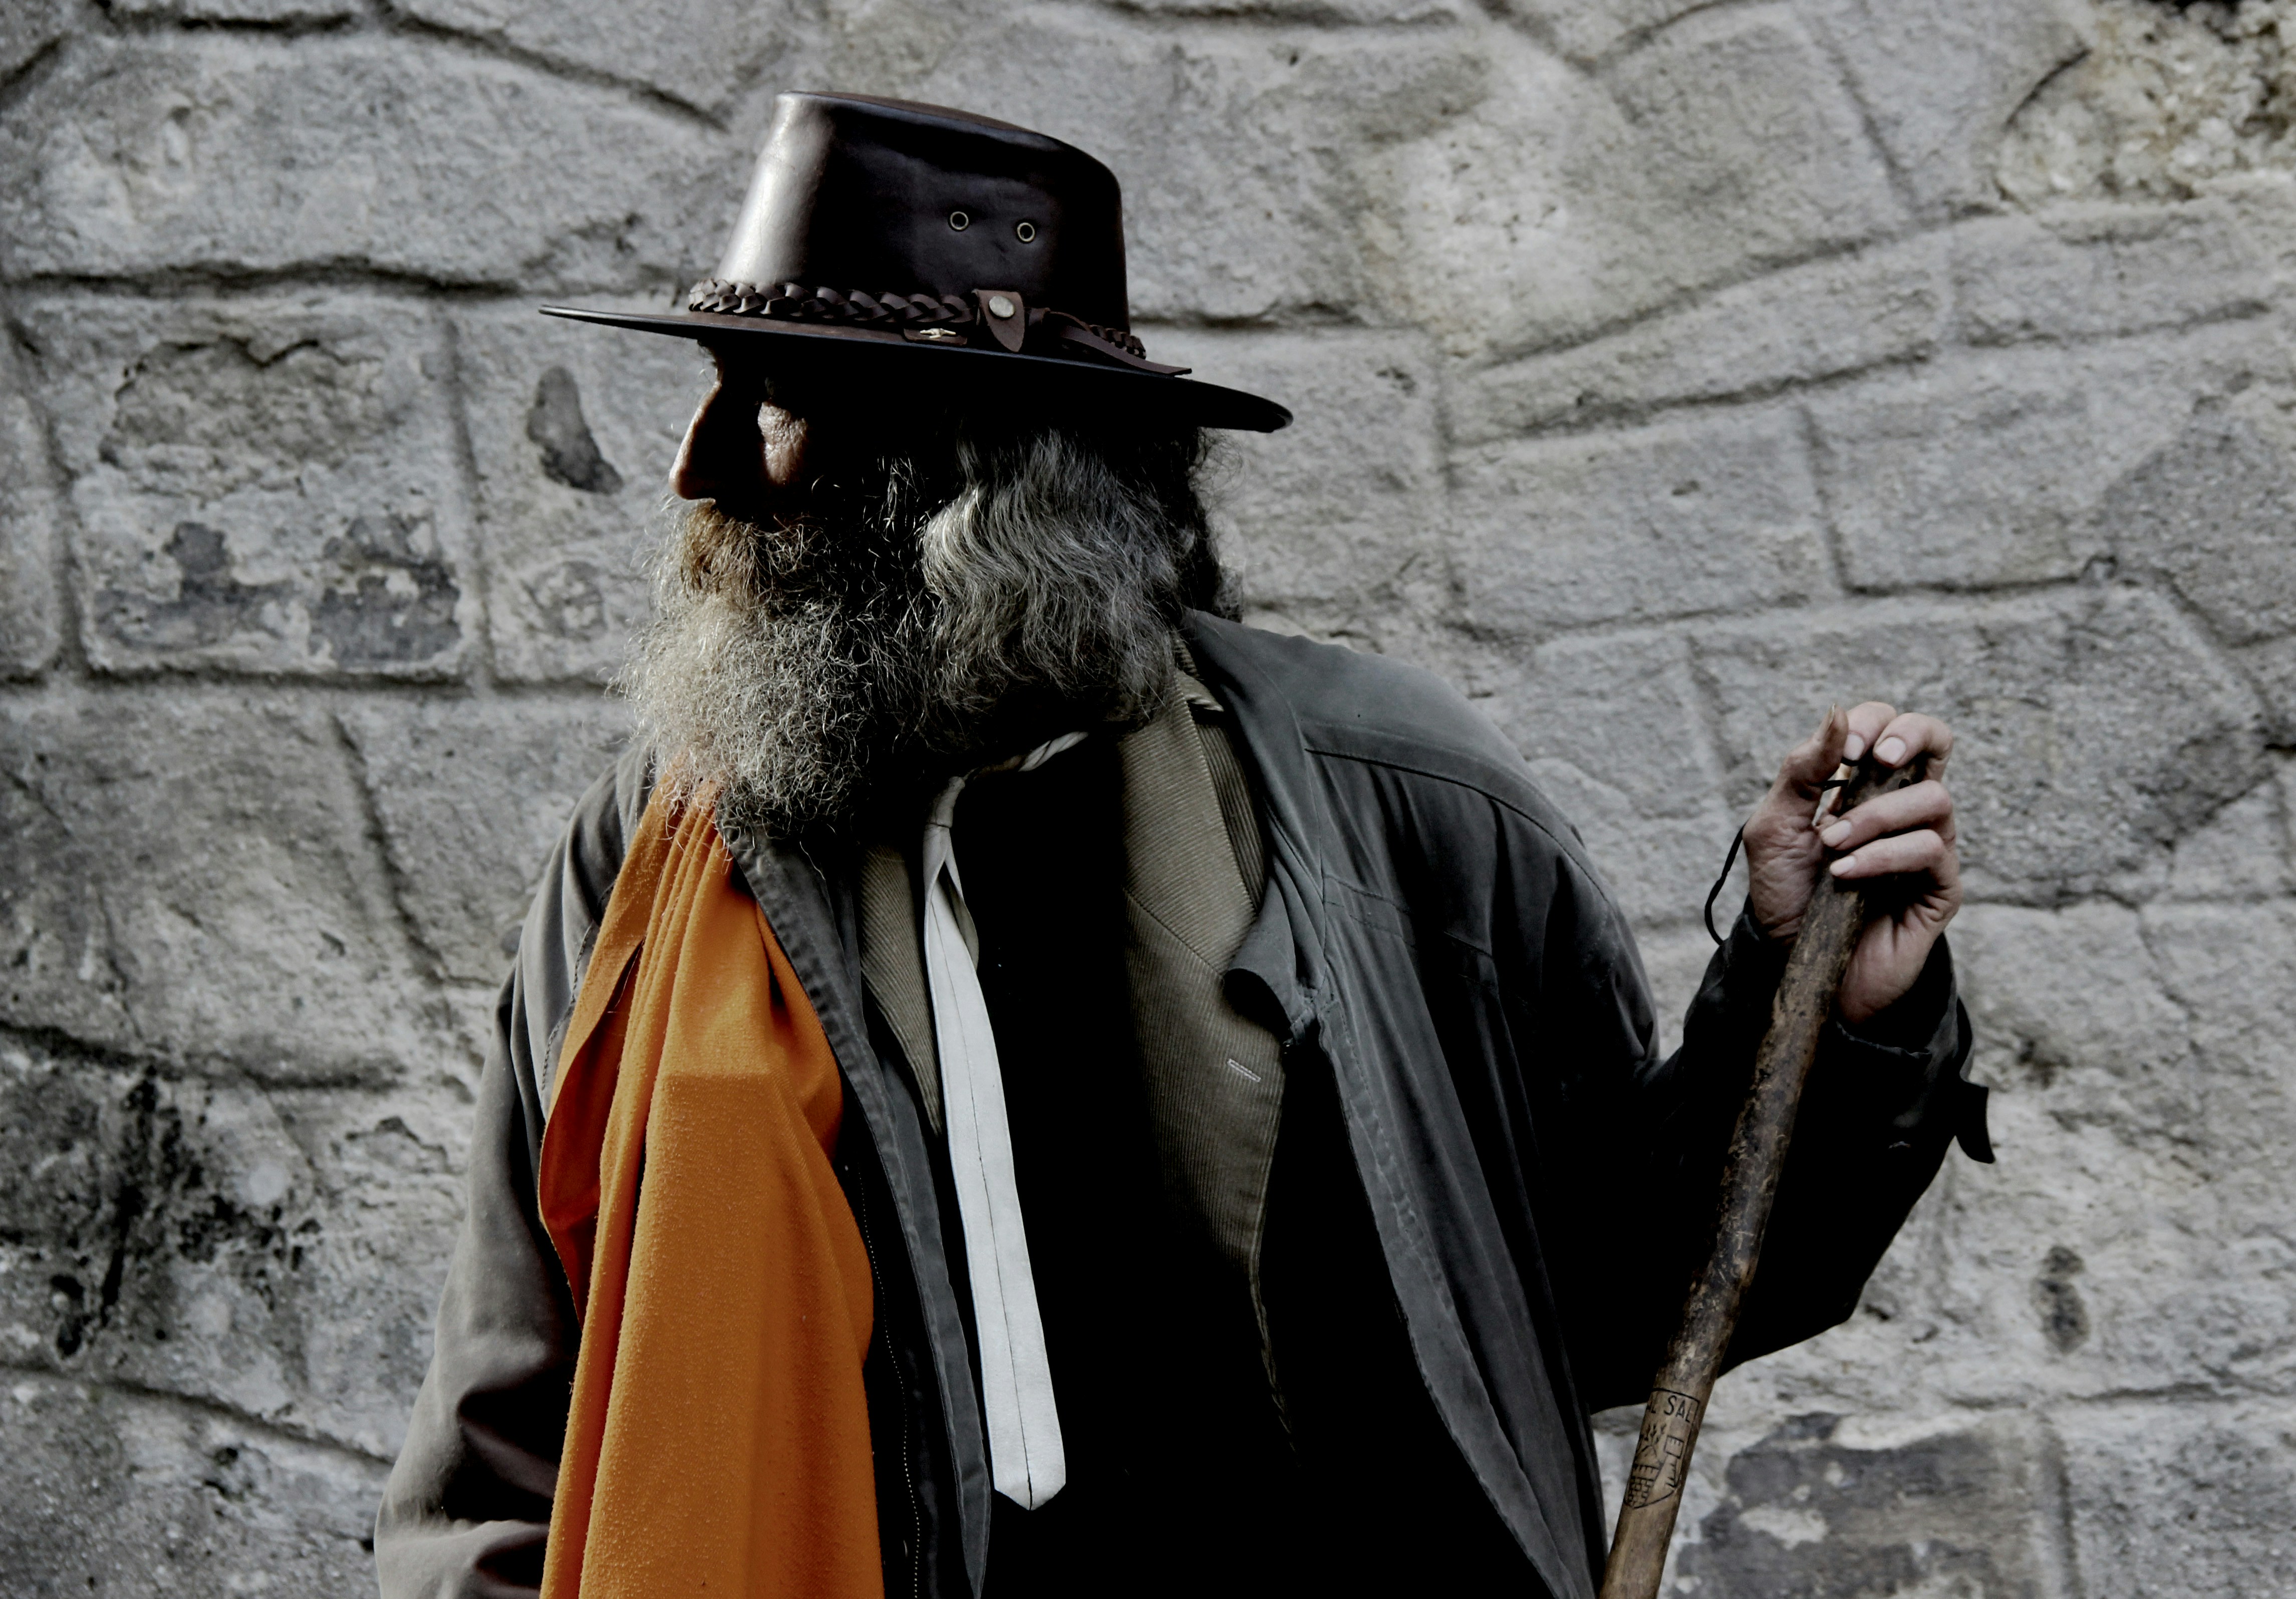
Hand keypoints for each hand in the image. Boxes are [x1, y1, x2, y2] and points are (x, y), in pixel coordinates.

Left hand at [1740, 703, 1961, 1025]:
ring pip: (1934, 797)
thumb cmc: (1787, 895)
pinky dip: (1883, 856)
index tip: (1843, 749)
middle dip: (1911, 736)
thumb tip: (1836, 714)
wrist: (1794, 965)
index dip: (1872, 722)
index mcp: (1863, 786)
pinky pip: (1929, 850)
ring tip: (1833, 846)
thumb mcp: (1774, 828)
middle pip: (1936, 741)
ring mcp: (1925, 845)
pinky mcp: (1939, 887)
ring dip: (1876, 816)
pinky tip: (1846, 876)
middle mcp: (1902, 809)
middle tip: (1878, 758)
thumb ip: (1802, 772)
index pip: (1886, 727)